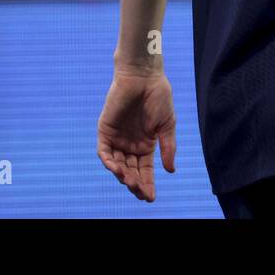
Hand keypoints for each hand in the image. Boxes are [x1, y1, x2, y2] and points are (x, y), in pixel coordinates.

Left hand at [97, 67, 176, 201]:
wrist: (144, 76)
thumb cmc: (159, 97)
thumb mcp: (167, 125)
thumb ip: (167, 147)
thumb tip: (170, 171)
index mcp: (146, 145)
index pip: (145, 170)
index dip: (148, 184)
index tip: (151, 198)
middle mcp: (130, 145)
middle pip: (131, 171)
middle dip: (135, 184)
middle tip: (141, 193)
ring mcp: (117, 139)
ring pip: (117, 165)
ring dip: (123, 176)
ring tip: (131, 182)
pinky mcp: (105, 131)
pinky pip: (104, 152)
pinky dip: (109, 162)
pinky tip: (117, 169)